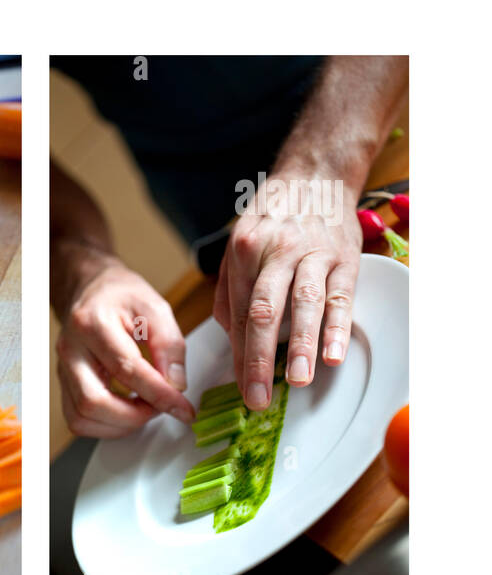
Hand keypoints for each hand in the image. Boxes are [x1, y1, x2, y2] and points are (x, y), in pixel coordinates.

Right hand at [56, 245, 193, 437]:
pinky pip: (77, 419)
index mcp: (92, 324)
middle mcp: (71, 349)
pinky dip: (105, 425)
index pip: (126, 369)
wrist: (92, 290)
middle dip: (134, 416)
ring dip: (119, 425)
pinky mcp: (63, 383)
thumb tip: (175, 385)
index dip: (159, 395)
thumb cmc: (122, 296)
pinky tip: (125, 412)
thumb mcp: (155, 307)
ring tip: (144, 409)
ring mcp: (62, 369)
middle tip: (160, 408)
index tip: (184, 408)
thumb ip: (169, 344)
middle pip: (94, 402)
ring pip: (82, 417)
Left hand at [214, 178, 361, 409]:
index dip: (238, 354)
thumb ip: (230, 291)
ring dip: (301, 346)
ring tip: (297, 380)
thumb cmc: (272, 218)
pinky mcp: (344, 257)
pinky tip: (334, 353)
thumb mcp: (237, 245)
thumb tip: (230, 337)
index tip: (240, 387)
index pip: (237, 312)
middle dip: (259, 359)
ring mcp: (313, 254)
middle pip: (264, 311)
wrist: (315, 177)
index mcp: (244, 252)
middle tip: (258, 397)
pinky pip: (340, 297)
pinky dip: (337, 327)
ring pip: (304, 304)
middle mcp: (277, 252)